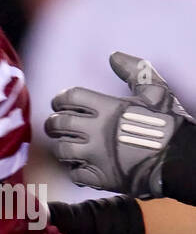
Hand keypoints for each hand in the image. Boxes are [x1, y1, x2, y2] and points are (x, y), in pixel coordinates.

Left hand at [46, 52, 194, 196]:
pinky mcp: (99, 178)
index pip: (69, 97)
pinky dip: (75, 171)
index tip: (59, 104)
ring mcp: (96, 156)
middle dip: (53, 124)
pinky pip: (74, 175)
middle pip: (58, 124)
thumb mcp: (155, 92)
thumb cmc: (168, 123)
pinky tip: (84, 166)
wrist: (180, 159)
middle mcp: (98, 131)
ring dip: (63, 147)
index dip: (60, 99)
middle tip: (57, 126)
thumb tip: (113, 56)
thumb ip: (134, 71)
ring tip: (70, 145)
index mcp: (109, 108)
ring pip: (62, 150)